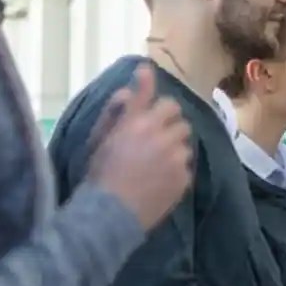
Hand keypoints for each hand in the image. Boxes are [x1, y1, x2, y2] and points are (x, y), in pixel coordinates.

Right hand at [87, 63, 193, 230]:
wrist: (109, 213)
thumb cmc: (99, 172)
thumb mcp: (103, 134)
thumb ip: (123, 103)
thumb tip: (144, 73)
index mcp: (138, 123)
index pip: (166, 103)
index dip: (163, 110)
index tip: (158, 116)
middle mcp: (160, 136)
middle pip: (181, 121)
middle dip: (170, 128)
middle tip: (157, 142)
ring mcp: (175, 158)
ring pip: (185, 144)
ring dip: (174, 149)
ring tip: (157, 165)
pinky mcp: (183, 178)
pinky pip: (186, 167)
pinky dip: (176, 172)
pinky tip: (160, 181)